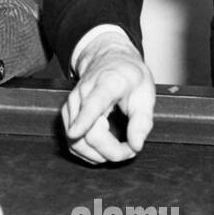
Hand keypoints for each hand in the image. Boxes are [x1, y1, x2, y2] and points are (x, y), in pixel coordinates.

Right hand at [62, 32, 154, 163]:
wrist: (109, 60)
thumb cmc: (129, 76)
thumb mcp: (146, 94)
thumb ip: (142, 121)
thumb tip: (136, 145)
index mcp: (106, 84)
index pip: (92, 104)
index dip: (84, 120)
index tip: (75, 133)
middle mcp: (82, 93)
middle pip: (87, 132)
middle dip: (111, 151)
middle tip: (132, 150)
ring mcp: (71, 105)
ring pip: (76, 142)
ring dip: (99, 154)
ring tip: (120, 149)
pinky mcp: (67, 115)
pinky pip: (72, 143)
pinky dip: (89, 152)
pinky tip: (104, 149)